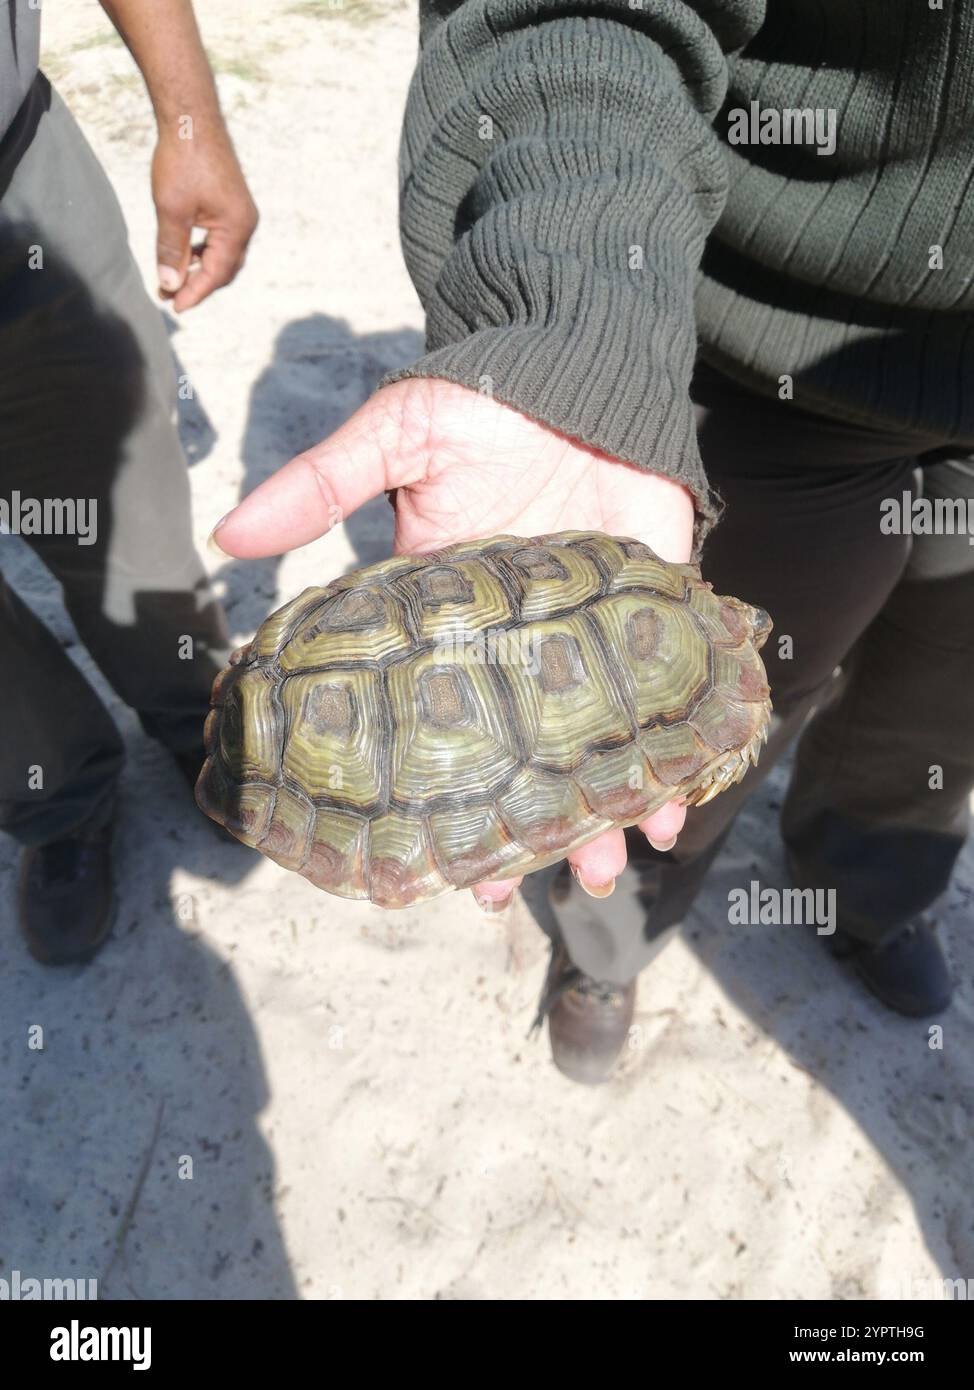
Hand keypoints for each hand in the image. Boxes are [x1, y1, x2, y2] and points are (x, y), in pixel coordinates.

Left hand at [151, 124, 257, 311]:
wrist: (192, 119)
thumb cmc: (182, 160)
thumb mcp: (171, 210)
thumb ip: (171, 250)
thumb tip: (169, 284)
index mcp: (237, 228)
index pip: (216, 274)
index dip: (194, 293)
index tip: (173, 306)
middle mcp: (246, 224)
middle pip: (225, 270)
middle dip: (198, 285)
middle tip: (169, 295)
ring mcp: (241, 214)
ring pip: (223, 255)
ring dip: (200, 268)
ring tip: (173, 277)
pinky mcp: (232, 204)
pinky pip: (221, 238)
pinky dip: (204, 251)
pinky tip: (185, 252)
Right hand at [211, 377, 694, 907]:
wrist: (583, 364)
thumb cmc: (484, 403)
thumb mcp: (395, 441)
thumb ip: (320, 486)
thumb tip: (226, 534)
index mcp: (456, 630)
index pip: (444, 728)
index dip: (443, 796)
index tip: (442, 864)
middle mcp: (523, 652)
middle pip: (525, 759)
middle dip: (526, 828)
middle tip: (520, 887)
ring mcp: (589, 642)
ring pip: (597, 749)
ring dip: (603, 811)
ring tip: (605, 866)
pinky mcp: (653, 617)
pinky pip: (665, 701)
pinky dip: (676, 753)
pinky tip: (676, 802)